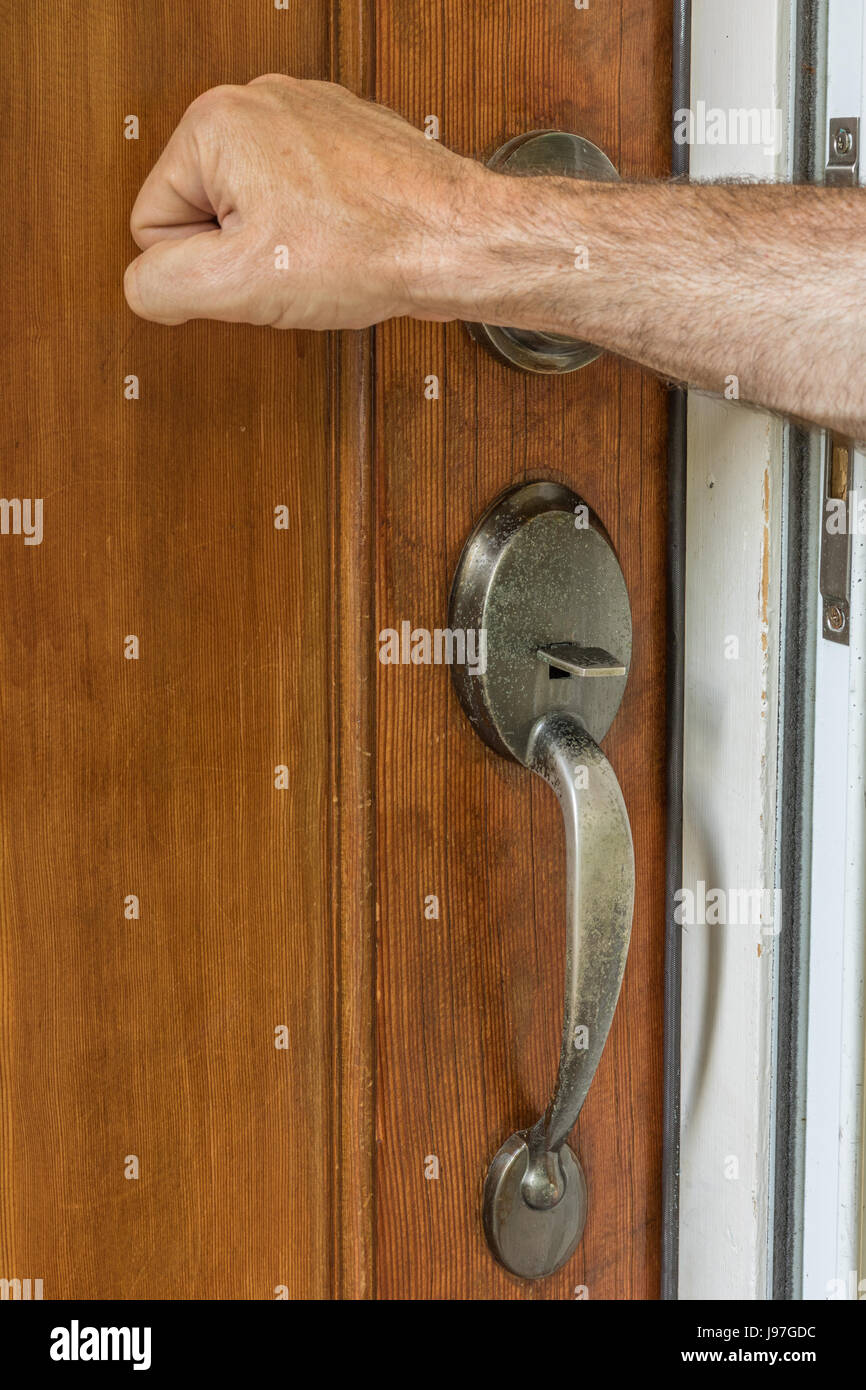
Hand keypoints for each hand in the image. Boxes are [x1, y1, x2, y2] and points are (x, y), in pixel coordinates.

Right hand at [124, 75, 488, 329]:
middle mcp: (258, 104)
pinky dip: (320, 233)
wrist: (458, 242)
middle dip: (242, 257)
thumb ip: (162, 286)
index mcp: (215, 123)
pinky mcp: (344, 141)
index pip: (154, 224)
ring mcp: (306, 117)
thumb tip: (146, 286)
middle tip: (293, 266)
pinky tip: (346, 244)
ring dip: (282, 248)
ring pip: (255, 213)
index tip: (256, 270)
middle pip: (205, 215)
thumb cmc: (370, 249)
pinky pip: (301, 205)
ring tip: (325, 255)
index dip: (202, 271)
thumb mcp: (239, 285)